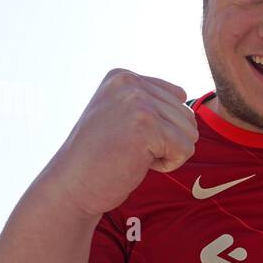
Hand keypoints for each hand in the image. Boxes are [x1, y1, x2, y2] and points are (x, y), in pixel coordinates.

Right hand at [45, 69, 198, 217]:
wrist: (73, 186)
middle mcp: (130, 83)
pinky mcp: (146, 126)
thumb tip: (187, 99)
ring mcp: (137, 102)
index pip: (178, 97)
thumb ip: (148, 101)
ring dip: (167, 152)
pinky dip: (168, 164)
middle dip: (166, 141)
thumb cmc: (100, 158)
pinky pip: (185, 149)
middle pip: (187, 114)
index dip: (163, 126)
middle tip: (129, 149)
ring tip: (133, 154)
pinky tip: (138, 163)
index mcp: (123, 77)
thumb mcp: (120, 115)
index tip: (128, 136)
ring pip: (189, 132)